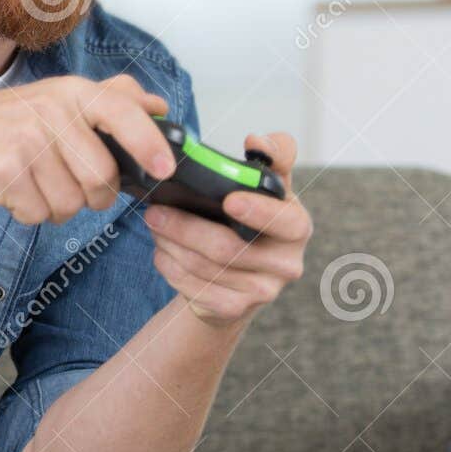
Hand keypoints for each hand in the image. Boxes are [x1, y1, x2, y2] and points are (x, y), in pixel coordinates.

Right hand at [0, 74, 174, 225]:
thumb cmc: (16, 123)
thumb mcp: (63, 99)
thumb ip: (115, 100)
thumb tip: (160, 108)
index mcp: (72, 92)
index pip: (121, 112)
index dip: (148, 143)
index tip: (165, 170)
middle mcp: (50, 111)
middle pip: (100, 178)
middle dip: (93, 196)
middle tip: (72, 185)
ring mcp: (24, 141)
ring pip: (70, 204)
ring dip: (57, 207)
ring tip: (36, 184)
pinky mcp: (3, 172)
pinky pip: (39, 214)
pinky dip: (30, 213)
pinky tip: (16, 191)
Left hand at [143, 131, 312, 328]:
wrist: (239, 277)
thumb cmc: (249, 220)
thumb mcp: (265, 187)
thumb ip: (271, 157)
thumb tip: (256, 141)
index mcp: (297, 228)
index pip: (286, 221)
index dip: (259, 212)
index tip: (229, 201)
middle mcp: (286, 264)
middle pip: (229, 248)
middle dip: (186, 227)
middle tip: (154, 210)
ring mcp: (262, 292)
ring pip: (205, 268)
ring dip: (171, 244)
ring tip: (153, 223)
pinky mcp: (233, 310)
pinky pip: (193, 288)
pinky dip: (170, 266)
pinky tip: (161, 250)